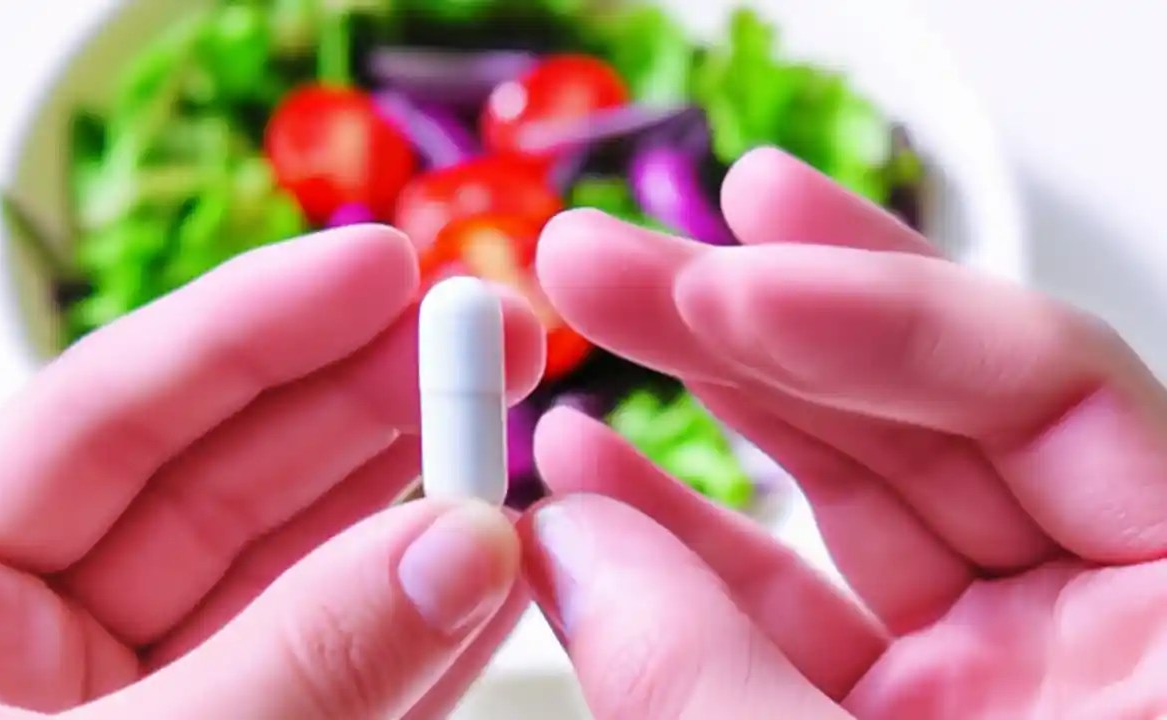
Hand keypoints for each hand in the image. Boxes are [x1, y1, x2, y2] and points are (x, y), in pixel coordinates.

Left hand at [0, 226, 544, 718]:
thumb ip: (291, 663)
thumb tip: (463, 550)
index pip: (103, 413)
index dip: (253, 325)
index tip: (380, 267)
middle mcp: (34, 646)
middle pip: (219, 476)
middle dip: (356, 396)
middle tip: (477, 336)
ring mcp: (144, 711)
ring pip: (289, 576)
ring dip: (406, 505)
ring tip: (496, 427)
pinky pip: (331, 685)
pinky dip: (418, 638)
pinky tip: (489, 574)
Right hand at [519, 149, 1166, 717]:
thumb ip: (714, 679)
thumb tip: (571, 544)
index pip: (1053, 388)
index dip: (881, 312)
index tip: (723, 280)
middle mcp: (1100, 625)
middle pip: (926, 410)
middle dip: (751, 318)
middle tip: (617, 255)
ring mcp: (995, 668)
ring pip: (848, 485)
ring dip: (705, 397)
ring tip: (592, 316)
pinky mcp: (903, 714)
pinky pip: (789, 597)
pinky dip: (686, 534)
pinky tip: (593, 472)